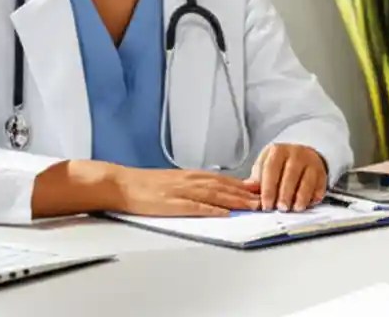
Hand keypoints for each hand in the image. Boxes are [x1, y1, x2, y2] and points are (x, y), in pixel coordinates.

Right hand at [109, 166, 260, 216]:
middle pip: (224, 187)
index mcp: (192, 176)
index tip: (261, 190)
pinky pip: (194, 206)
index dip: (244, 186)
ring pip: (214, 194)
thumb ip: (195, 186)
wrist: (122, 183)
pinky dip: (210, 209)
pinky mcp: (171, 203)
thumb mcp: (174, 181)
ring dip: (235, 200)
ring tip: (253, 206)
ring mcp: (181, 191)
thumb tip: (214, 192)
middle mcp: (190, 180)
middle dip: (246, 194)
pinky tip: (223, 213)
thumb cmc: (146, 185)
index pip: (224, 180)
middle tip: (265, 199)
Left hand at [246, 143, 326, 211]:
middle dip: (285, 194)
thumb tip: (248, 189)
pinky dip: (314, 197)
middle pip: (291, 175)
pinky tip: (308, 204)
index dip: (268, 189)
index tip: (266, 205)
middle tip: (281, 208)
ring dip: (301, 196)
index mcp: (278, 151)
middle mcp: (296, 154)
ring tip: (296, 208)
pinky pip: (320, 186)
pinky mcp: (322, 172)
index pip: (271, 169)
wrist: (300, 155)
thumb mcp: (264, 165)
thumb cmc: (279, 164)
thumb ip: (257, 178)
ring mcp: (311, 162)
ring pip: (307, 180)